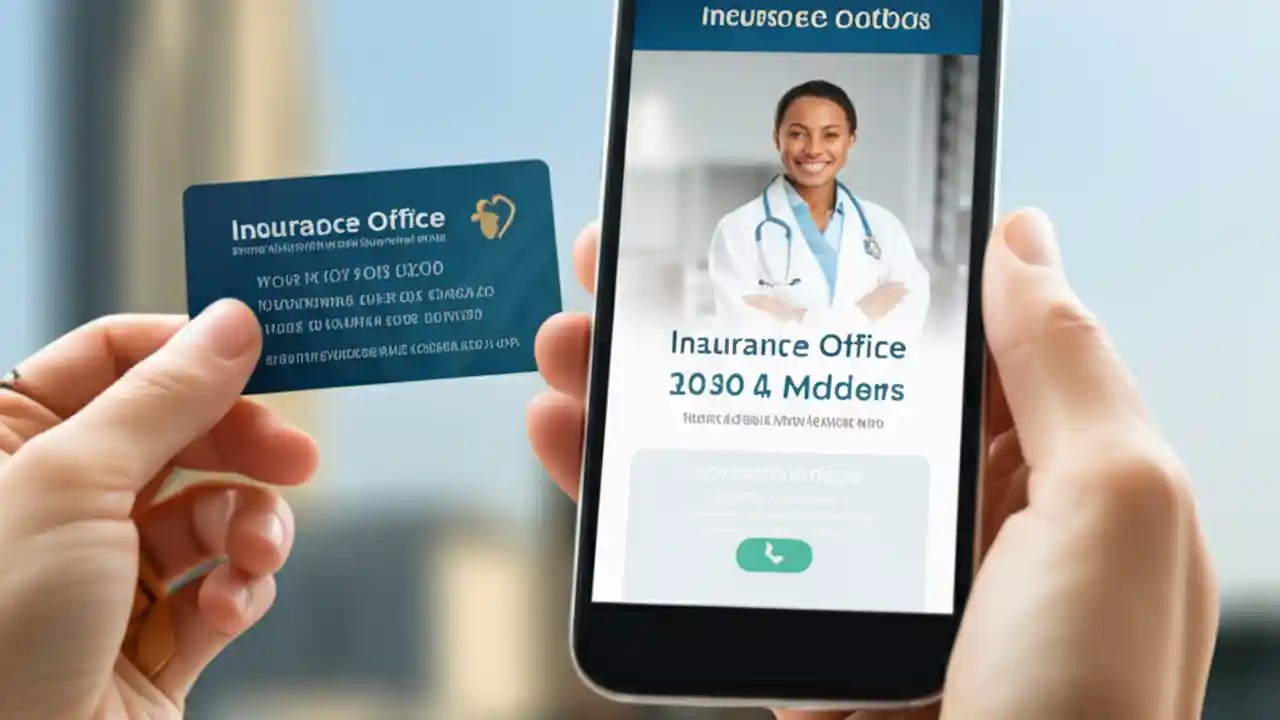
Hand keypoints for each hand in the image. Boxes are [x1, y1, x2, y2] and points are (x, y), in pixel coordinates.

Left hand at [0, 300, 318, 718]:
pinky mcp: (155, 640)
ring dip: (249, 527)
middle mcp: (59, 502)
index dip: (187, 351)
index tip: (261, 354)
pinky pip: (223, 587)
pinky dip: (239, 591)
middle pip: (179, 433)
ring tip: (255, 554)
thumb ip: (163, 395)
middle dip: (242, 445)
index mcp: (10, 445)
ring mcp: (109, 573)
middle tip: (297, 457)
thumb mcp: (73, 480)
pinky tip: (226, 608)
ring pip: (213, 511)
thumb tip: (234, 321)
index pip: (111, 359)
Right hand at [526, 212, 1216, 719]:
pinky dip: (624, 496)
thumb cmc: (1089, 705)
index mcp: (1033, 465)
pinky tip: (568, 444)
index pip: (920, 330)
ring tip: (568, 347)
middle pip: (803, 384)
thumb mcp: (1116, 508)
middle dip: (706, 322)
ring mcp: (858, 575)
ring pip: (735, 455)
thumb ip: (1066, 364)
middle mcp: (943, 514)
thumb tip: (1022, 236)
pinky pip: (699, 546)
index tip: (750, 218)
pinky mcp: (791, 636)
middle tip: (623, 271)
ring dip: (641, 395)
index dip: (833, 264)